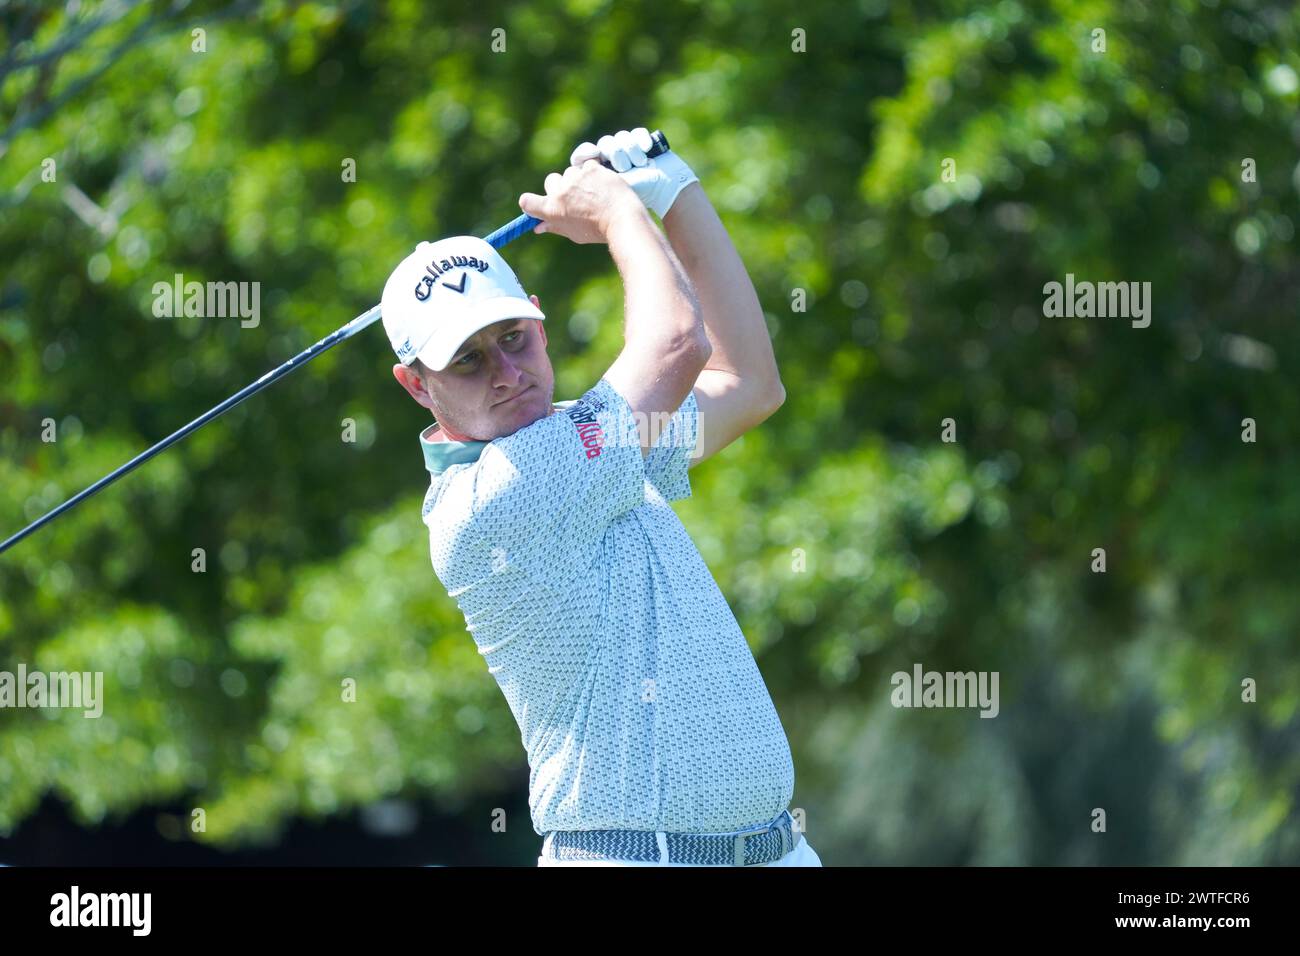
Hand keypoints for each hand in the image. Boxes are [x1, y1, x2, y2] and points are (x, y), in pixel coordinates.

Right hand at [518, 161, 643, 244]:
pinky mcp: (591, 168)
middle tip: (576, 199)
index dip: (531, 203)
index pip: (526, 202)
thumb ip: (555, 226)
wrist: (623, 219)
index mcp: (553, 210)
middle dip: (560, 188)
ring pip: (570, 172)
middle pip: (551, 182)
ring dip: (578, 180)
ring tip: (593, 193)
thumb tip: (538, 227)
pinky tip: (602, 185)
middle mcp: (561, 191)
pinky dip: (593, 173)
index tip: (538, 206)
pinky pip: (586, 166)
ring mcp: (576, 178)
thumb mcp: (574, 233)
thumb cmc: (598, 231)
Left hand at [570, 127, 698, 218]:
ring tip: (639, 164)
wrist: (663, 195)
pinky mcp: (643, 142)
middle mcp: (611, 157)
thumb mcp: (600, 205)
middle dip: (615, 154)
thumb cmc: (632, 202)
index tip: (593, 156)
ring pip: (620, 138)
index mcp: (598, 170)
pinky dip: (641, 141)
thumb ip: (576, 205)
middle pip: (604, 144)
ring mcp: (627, 149)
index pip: (583, 154)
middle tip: (625, 168)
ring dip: (629, 151)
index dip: (585, 153)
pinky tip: (646, 150)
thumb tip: (546, 216)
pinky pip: (637, 133)